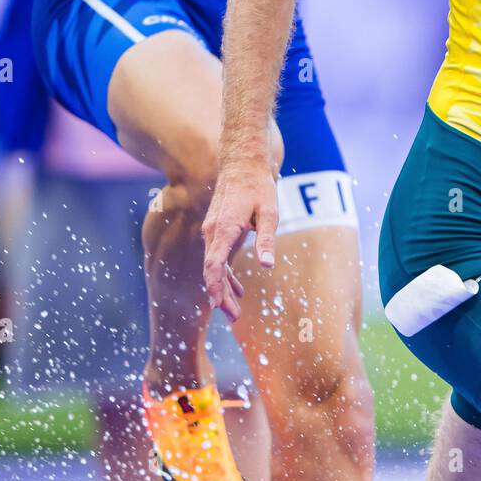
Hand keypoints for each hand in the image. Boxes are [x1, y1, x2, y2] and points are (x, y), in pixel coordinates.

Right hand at [202, 163, 278, 321]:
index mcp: (224, 229)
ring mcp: (212, 230)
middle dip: (220, 296)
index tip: (218, 306)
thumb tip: (267, 266)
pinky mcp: (217, 229)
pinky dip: (225, 275)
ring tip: (234, 312)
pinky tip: (237, 290)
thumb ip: (266, 239)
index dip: (215, 287)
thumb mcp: (269, 212)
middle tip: (233, 318)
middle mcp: (213, 232)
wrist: (243, 162)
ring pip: (213, 266)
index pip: (213, 265)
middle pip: (211, 271)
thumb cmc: (258, 186)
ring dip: (222, 289)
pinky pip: (217, 257)